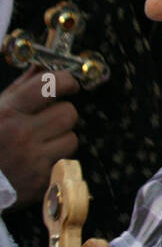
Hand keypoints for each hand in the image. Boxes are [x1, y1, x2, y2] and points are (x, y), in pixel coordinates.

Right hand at [0, 68, 78, 205]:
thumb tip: (43, 66)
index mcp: (6, 113)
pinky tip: (38, 159)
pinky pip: (66, 160)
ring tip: (40, 141)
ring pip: (71, 138)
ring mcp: (32, 159)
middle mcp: (20, 134)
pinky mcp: (41, 180)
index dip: (66, 81)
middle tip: (48, 119)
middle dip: (61, 114)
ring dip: (61, 138)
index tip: (69, 84)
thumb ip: (21, 88)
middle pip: (68, 113)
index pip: (49, 85)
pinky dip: (57, 158)